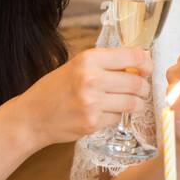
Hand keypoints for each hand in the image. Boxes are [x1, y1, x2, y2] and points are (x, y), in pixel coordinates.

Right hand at [20, 46, 151, 148]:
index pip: (133, 57)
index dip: (146, 63)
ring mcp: (92, 102)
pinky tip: (106, 113)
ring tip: (131, 102)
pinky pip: (118, 118)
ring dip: (136, 103)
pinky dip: (117, 116)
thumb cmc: (55, 89)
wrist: (32, 116)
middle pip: (137, 83)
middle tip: (141, 90)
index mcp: (89, 59)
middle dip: (144, 88)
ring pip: (132, 102)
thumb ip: (106, 64)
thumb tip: (141, 63)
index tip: (147, 69)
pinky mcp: (92, 122)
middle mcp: (91, 78)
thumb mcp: (77, 66)